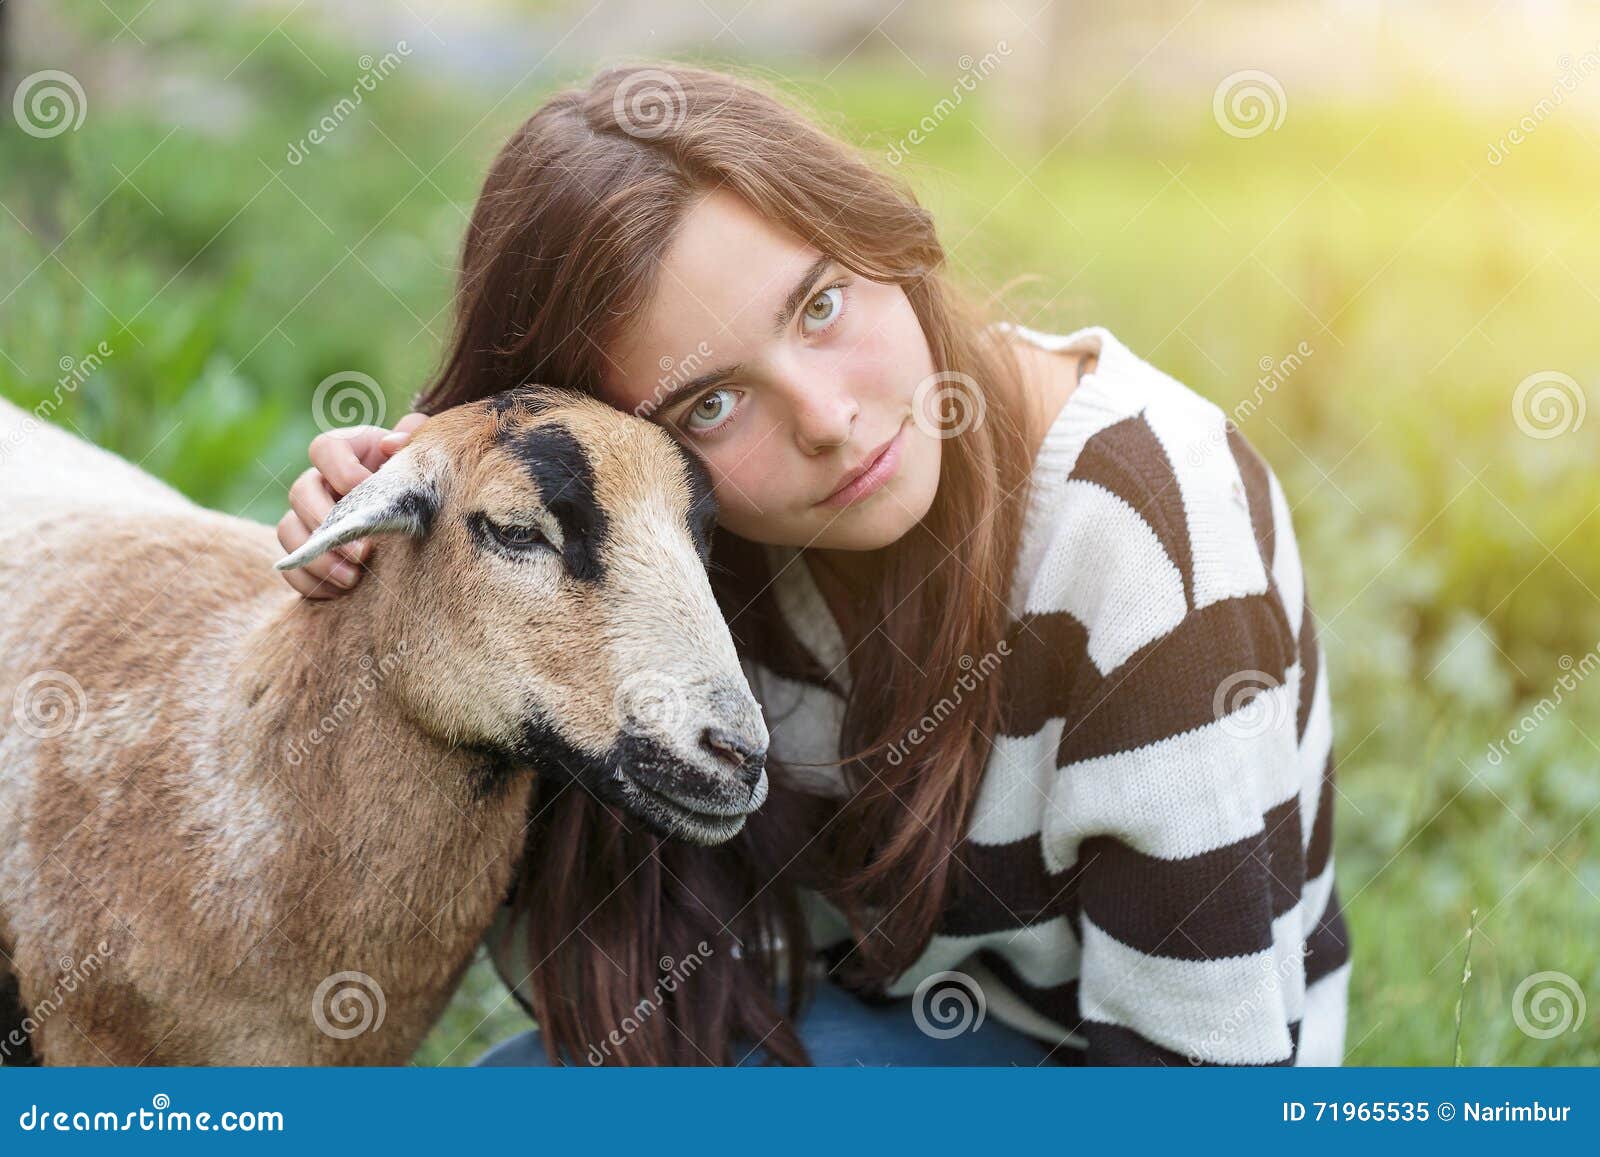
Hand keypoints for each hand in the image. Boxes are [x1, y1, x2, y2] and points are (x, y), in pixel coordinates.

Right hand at [276, 412, 428, 597]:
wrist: (422, 522)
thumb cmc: (424, 483)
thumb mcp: (424, 457)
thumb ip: (416, 439)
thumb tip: (393, 443)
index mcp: (349, 452)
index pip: (324, 447)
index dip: (340, 469)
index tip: (365, 491)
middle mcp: (322, 481)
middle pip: (299, 491)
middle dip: (327, 524)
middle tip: (363, 552)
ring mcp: (310, 518)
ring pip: (287, 529)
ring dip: (317, 556)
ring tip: (352, 578)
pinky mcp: (310, 552)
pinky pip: (291, 566)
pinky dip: (310, 581)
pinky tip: (340, 592)